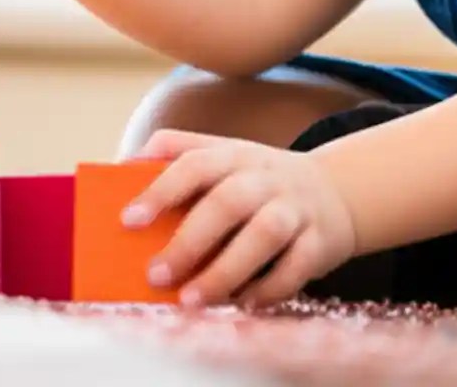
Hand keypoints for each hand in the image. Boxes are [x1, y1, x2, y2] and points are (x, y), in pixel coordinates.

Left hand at [123, 130, 356, 307]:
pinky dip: (267, 289)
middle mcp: (264, 178)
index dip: (160, 191)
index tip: (128, 221)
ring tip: (190, 300)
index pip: (193, 164)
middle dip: (188, 242)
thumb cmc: (255, 179)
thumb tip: (119, 167)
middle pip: (227, 204)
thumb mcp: (221, 154)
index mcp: (232, 154)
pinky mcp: (320, 241)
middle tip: (154, 275)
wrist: (336, 190)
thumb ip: (173, 152)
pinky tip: (238, 304)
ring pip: (263, 236)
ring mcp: (295, 208)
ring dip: (225, 272)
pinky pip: (296, 268)